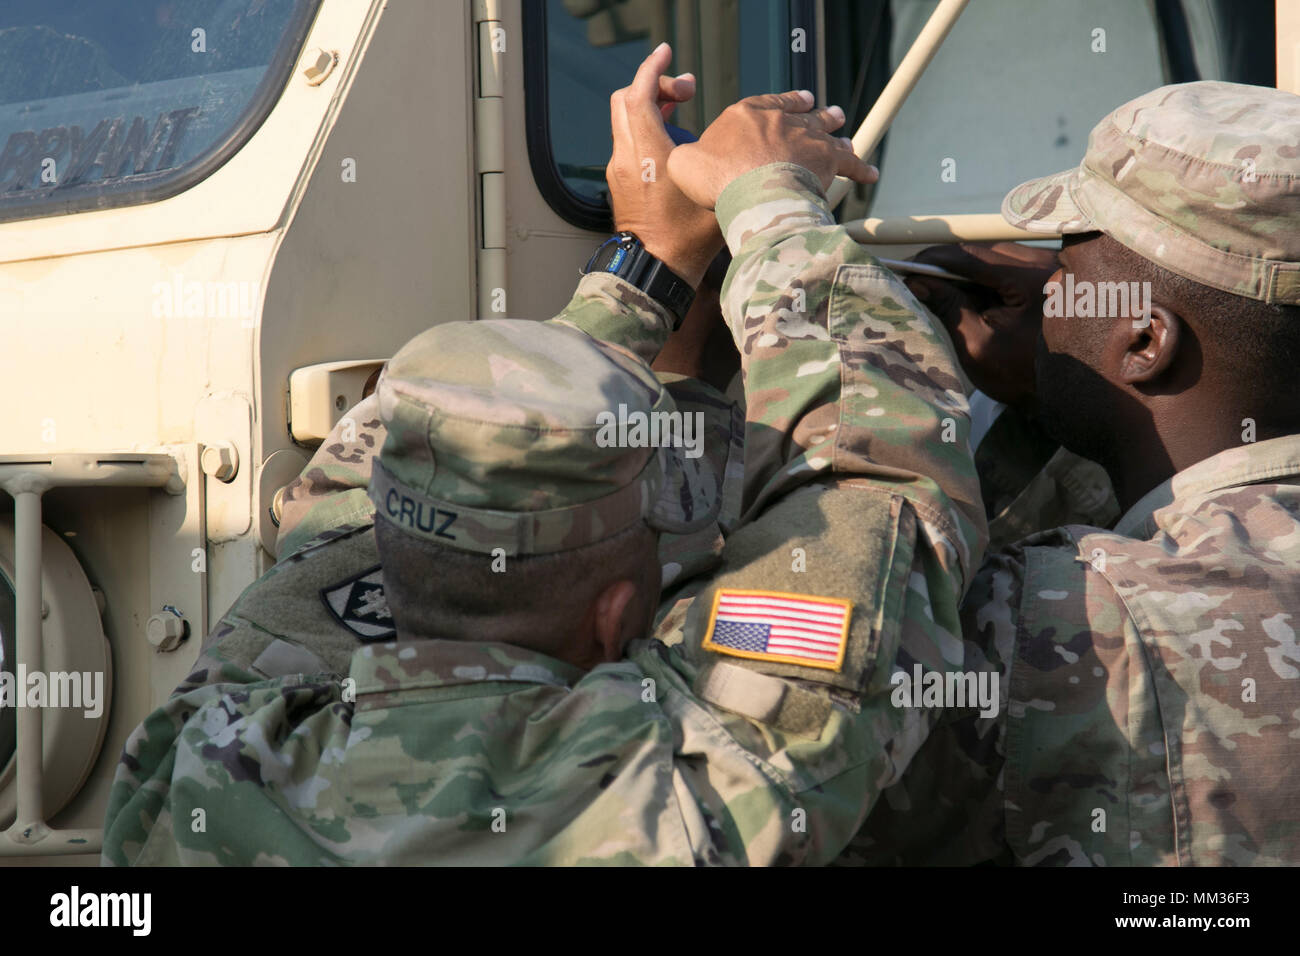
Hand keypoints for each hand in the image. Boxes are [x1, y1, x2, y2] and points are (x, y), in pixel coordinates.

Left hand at [606, 42, 721, 287]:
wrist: (653, 272)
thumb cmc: (683, 241)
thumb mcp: (712, 192)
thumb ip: (716, 159)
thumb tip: (729, 141)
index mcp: (647, 154)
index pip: (640, 94)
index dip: (653, 68)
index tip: (665, 53)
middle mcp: (626, 158)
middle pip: (627, 100)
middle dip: (655, 86)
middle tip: (686, 91)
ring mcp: (619, 171)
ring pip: (625, 120)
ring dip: (651, 107)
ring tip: (682, 111)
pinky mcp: (620, 183)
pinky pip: (628, 141)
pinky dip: (646, 129)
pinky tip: (673, 141)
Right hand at [666, 90, 876, 208]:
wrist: (751, 190)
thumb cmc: (716, 178)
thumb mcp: (685, 163)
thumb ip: (688, 158)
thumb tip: (687, 161)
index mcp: (747, 113)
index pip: (769, 102)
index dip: (785, 101)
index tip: (798, 100)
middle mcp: (782, 120)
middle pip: (804, 113)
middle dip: (817, 113)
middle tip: (830, 113)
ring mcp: (807, 137)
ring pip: (828, 133)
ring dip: (838, 135)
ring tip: (846, 138)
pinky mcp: (827, 160)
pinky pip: (851, 163)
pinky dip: (862, 168)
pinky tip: (871, 174)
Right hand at [903, 243, 1059, 408]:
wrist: (1064, 391)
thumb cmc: (1020, 374)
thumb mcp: (976, 344)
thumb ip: (949, 308)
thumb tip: (916, 282)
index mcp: (1031, 280)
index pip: (972, 256)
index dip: (934, 259)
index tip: (905, 267)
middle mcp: (1046, 263)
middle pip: (984, 249)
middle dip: (947, 262)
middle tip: (916, 275)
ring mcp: (1051, 266)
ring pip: (996, 254)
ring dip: (965, 267)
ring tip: (937, 283)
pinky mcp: (1050, 274)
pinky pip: (1010, 263)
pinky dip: (985, 273)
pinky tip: (966, 289)